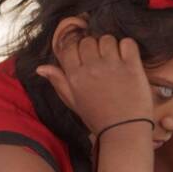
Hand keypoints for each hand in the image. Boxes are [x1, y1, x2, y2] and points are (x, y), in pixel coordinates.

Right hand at [36, 34, 152, 134]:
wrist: (124, 132)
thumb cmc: (98, 119)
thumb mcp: (73, 102)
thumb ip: (58, 82)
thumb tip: (40, 68)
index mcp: (75, 76)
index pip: (69, 47)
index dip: (77, 49)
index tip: (85, 59)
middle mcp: (92, 68)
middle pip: (88, 41)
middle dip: (94, 47)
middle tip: (102, 62)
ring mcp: (113, 66)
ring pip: (108, 39)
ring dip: (112, 46)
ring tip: (116, 61)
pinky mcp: (132, 67)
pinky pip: (128, 43)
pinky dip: (129, 47)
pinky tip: (128, 59)